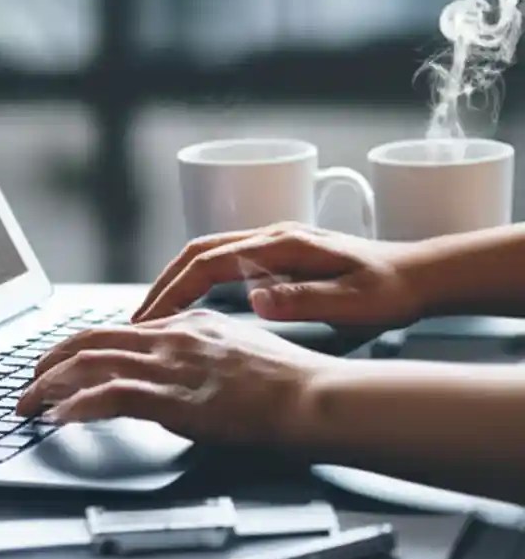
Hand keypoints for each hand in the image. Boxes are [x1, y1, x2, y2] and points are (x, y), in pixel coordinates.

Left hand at [17, 310, 336, 446]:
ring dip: (48, 386)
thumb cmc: (288, 384)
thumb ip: (199, 357)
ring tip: (28, 405)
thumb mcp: (236, 353)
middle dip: (48, 362)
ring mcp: (169, 365)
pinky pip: (109, 396)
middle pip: (89, 339)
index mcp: (186, 324)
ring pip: (88, 363)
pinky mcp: (172, 396)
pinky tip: (59, 418)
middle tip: (27, 384)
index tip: (59, 366)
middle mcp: (171, 337)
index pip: (116, 330)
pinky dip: (76, 406)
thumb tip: (173, 374)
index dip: (78, 348)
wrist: (314, 397)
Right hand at [132, 222, 428, 326]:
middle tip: (137, 321)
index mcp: (283, 246)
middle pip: (197, 253)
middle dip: (162, 286)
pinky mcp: (280, 253)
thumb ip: (303, 300)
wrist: (421, 275)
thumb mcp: (353, 303)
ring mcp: (275, 242)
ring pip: (207, 254)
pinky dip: (196, 281)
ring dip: (176, 282)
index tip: (150, 321)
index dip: (173, 291)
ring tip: (155, 316)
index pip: (208, 263)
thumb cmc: (391, 291)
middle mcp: (273, 237)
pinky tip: (192, 306)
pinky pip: (224, 261)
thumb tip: (255, 299)